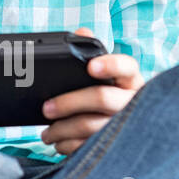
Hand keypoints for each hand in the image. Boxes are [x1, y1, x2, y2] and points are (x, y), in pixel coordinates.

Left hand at [40, 27, 145, 157]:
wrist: (128, 131)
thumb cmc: (110, 94)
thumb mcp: (104, 74)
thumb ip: (91, 52)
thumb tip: (81, 31)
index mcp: (130, 79)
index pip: (126, 66)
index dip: (110, 65)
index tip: (90, 67)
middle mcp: (132, 102)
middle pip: (102, 98)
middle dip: (69, 103)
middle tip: (46, 108)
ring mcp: (125, 126)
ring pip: (91, 127)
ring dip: (62, 129)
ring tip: (46, 132)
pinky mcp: (116, 147)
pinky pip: (88, 147)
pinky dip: (68, 146)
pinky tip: (58, 143)